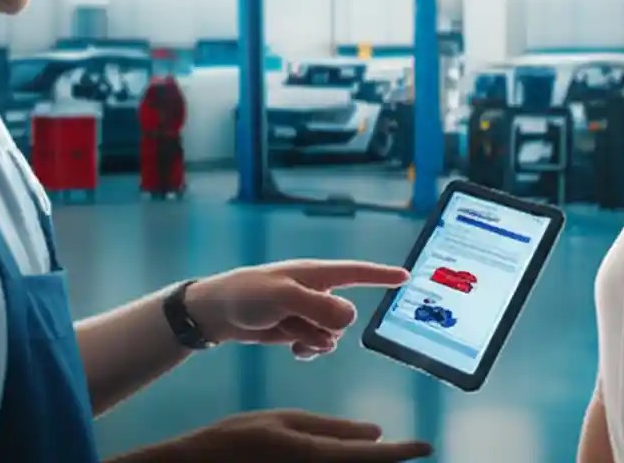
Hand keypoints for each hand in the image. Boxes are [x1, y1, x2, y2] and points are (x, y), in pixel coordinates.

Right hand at [117, 409, 432, 462]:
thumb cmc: (237, 438)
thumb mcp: (284, 422)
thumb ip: (330, 429)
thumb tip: (375, 432)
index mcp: (315, 456)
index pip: (372, 457)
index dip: (402, 452)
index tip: (426, 445)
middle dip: (389, 461)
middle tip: (411, 449)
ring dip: (367, 462)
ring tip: (382, 451)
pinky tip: (349, 455)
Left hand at [187, 259, 408, 358]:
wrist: (218, 313)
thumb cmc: (248, 294)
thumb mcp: (283, 297)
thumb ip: (318, 306)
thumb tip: (351, 317)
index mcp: (316, 275)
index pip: (357, 273)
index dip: (382, 275)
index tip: (406, 276)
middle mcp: (317, 292)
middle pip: (345, 315)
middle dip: (330, 327)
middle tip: (300, 326)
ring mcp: (308, 312)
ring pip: (333, 333)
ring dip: (318, 341)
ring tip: (293, 339)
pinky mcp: (297, 329)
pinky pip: (319, 344)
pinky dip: (311, 350)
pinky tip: (294, 350)